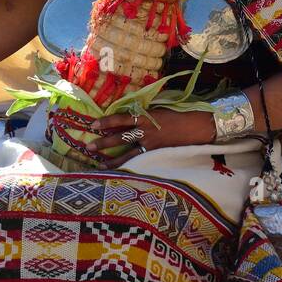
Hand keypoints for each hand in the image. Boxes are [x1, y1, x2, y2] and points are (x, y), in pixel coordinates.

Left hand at [83, 109, 213, 168]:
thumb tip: (124, 117)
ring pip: (127, 153)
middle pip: (119, 137)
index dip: (106, 121)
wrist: (193, 128)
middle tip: (88, 146)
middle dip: (103, 142)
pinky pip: (138, 161)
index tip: (93, 124)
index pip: (121, 119)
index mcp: (145, 116)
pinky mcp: (155, 154)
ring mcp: (150, 144)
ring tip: (99, 164)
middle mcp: (145, 130)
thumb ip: (141, 114)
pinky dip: (128, 166)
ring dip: (112, 158)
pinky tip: (119, 171)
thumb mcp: (156, 110)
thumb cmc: (174, 116)